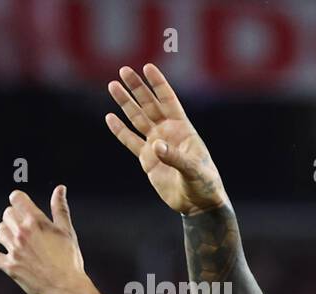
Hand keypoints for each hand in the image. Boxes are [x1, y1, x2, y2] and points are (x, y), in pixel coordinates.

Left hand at [0, 187, 89, 293]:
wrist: (66, 288)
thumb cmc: (70, 260)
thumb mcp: (68, 232)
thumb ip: (60, 209)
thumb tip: (60, 188)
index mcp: (36, 222)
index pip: (16, 198)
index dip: (19, 200)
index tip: (23, 206)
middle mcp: (21, 233)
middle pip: (7, 214)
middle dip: (15, 217)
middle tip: (25, 226)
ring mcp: (13, 250)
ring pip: (0, 231)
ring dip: (6, 232)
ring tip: (17, 239)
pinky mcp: (9, 266)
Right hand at [105, 63, 226, 215]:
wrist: (198, 204)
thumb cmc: (204, 185)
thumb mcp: (194, 170)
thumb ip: (175, 158)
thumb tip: (155, 146)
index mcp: (183, 130)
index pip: (169, 101)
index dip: (158, 84)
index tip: (147, 67)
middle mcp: (168, 133)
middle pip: (150, 105)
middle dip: (138, 88)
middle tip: (124, 70)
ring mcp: (157, 145)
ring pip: (138, 119)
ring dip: (126, 103)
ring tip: (113, 85)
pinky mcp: (147, 160)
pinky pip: (130, 141)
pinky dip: (120, 130)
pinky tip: (110, 117)